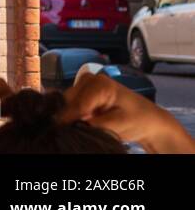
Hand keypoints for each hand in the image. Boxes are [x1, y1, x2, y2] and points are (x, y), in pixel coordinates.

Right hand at [58, 72, 194, 153]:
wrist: (149, 119)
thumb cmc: (137, 120)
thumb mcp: (116, 125)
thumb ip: (93, 124)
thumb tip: (73, 126)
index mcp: (99, 84)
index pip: (76, 103)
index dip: (69, 119)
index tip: (60, 130)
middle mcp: (89, 79)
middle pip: (68, 99)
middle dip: (68, 115)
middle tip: (70, 130)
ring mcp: (87, 83)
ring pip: (67, 100)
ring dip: (70, 114)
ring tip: (77, 126)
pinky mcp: (86, 90)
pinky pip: (72, 101)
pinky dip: (73, 113)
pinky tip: (80, 121)